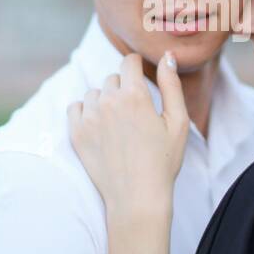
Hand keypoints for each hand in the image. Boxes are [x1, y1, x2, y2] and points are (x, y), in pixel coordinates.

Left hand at [66, 51, 188, 214]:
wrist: (137, 197)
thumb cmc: (163, 161)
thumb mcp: (178, 122)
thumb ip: (171, 85)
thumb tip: (167, 56)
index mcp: (135, 95)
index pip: (129, 62)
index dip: (137, 67)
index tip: (141, 78)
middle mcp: (108, 101)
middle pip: (112, 78)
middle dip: (123, 88)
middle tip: (135, 112)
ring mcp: (89, 117)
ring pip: (94, 93)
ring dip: (104, 100)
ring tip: (118, 123)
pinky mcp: (76, 133)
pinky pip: (75, 107)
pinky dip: (86, 111)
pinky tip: (99, 125)